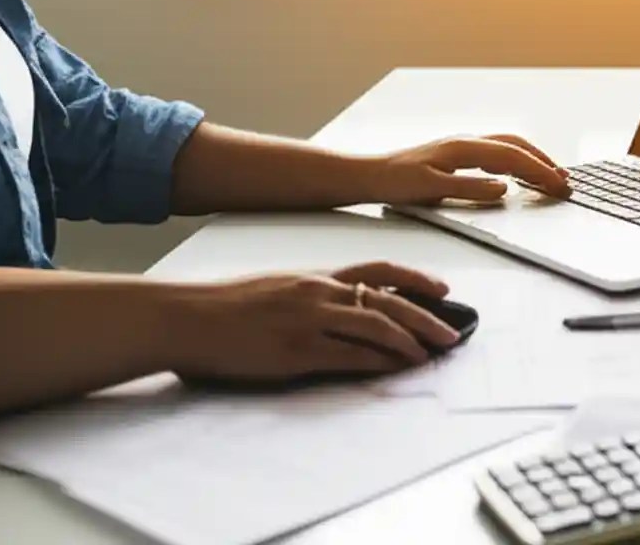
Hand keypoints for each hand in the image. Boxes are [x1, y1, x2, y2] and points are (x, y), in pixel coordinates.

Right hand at [171, 262, 459, 383]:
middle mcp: (319, 292)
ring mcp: (309, 320)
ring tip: (431, 354)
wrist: (187, 317)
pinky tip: (395, 367)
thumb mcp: (276, 289)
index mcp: (315, 277)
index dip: (414, 279)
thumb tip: (345, 310)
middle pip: (387, 300)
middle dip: (426, 317)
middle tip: (451, 332)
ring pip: (376, 326)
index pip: (377, 271)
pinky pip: (350, 355)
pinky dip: (378, 362)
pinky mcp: (297, 350)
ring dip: (410, 341)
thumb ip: (312, 297)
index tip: (442, 288)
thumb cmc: (225, 307)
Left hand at [365, 134, 571, 203]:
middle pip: (516, 145)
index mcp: (464, 148)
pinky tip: (519, 173)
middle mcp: (467, 141)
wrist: (370, 175)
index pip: (513, 157)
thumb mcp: (432, 189)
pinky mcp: (457, 155)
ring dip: (532, 159)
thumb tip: (504, 189)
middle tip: (564, 182)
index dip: (540, 171)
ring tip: (551, 176)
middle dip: (543, 161)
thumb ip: (469, 189)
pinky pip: (496, 152)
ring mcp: (463, 146)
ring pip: (508, 146)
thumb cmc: (395, 182)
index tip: (560, 186)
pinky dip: (516, 160)